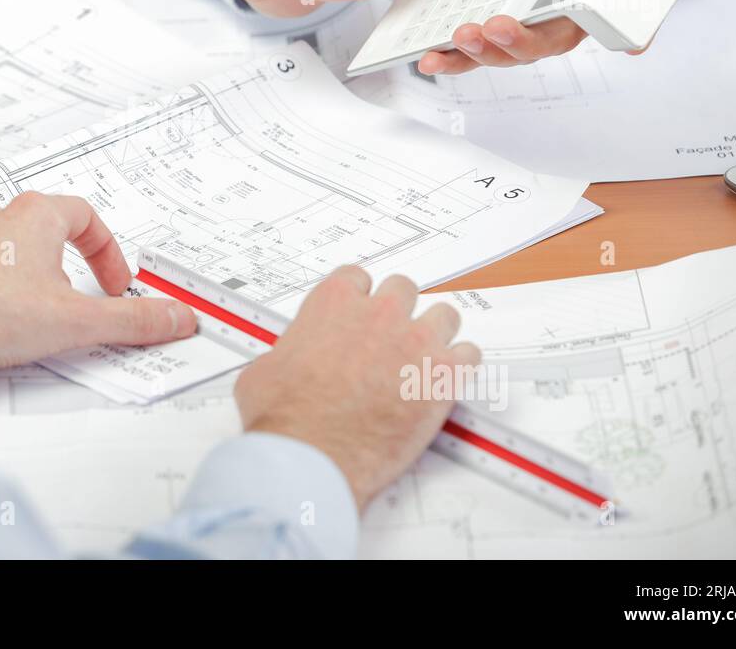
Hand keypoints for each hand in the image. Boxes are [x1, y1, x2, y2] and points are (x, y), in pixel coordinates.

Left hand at [0, 193, 195, 370]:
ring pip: (3, 247)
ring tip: (33, 312)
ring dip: (24, 274)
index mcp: (34, 216)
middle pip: (44, 229)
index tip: (114, 285)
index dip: (107, 252)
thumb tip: (173, 317)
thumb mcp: (78, 322)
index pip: (86, 217)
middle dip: (67, 265)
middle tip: (77, 299)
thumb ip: (132, 321)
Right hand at [235, 268, 479, 506]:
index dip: (358, 300)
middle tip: (390, 340)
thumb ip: (288, 353)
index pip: (357, 278)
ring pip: (444, 316)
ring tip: (424, 359)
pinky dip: (460, 368)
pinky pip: (470, 355)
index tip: (358, 317)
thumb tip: (286, 361)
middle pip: (403, 289)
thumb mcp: (265, 369)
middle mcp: (378, 314)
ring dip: (435, 334)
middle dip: (398, 312)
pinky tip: (445, 383)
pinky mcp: (443, 376)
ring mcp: (415, 341)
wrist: (312, 455)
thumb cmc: (286, 417)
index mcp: (334, 304)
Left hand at [418, 0, 720, 76]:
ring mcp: (531, 11)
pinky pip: (475, 39)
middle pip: (550, 43)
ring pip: (508, 49)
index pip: (629, 21)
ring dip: (481, 53)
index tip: (628, 45)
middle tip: (495, 27)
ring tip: (457, 38)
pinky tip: (427, 57)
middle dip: (520, 43)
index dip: (630, 35)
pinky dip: (452, 54)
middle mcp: (571, 9)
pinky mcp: (496, 4)